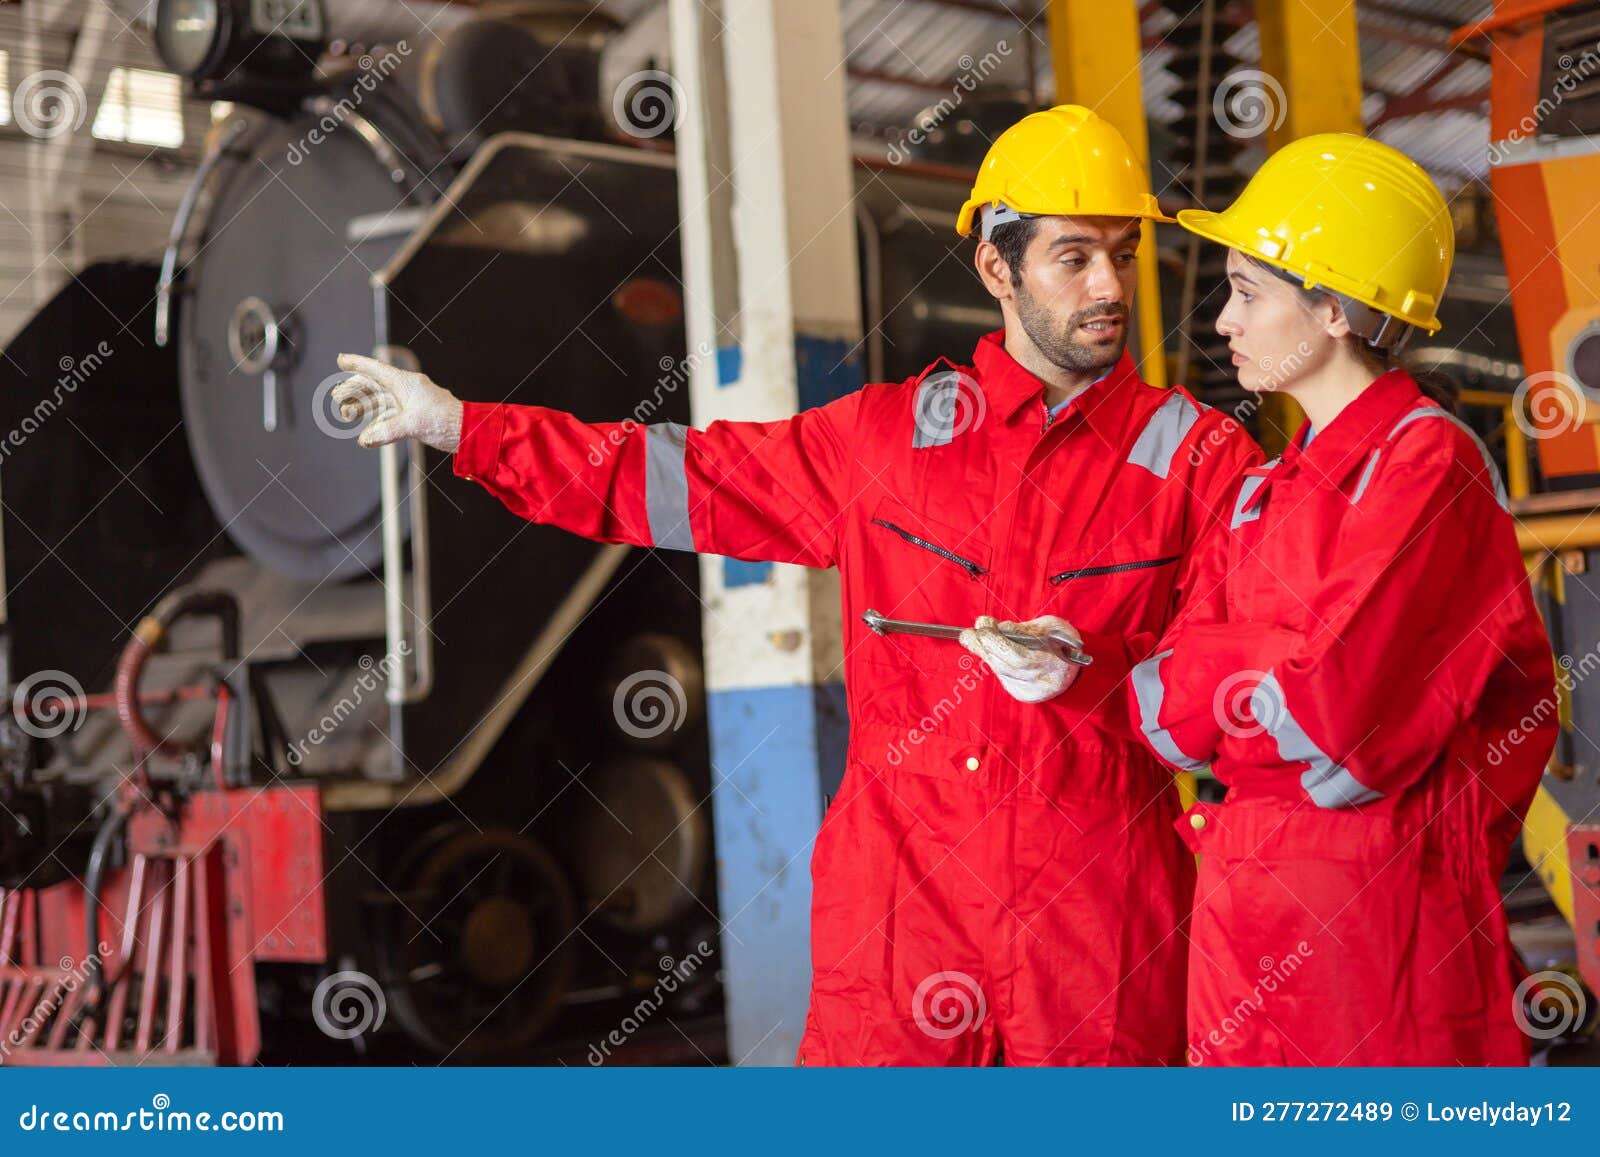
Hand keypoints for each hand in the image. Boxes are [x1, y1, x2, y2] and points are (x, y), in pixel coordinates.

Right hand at [332, 353, 464, 451]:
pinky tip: (366, 432)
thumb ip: (387, 430)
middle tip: (337, 400)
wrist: (468, 433)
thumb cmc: (445, 422)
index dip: (357, 364)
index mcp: (406, 383)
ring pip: (380, 401)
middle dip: (354, 391)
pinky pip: (389, 416)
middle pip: (374, 386)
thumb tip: (364, 440)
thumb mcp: (414, 424)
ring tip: (346, 415)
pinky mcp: (414, 417)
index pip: (376, 370)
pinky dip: (377, 422)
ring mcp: (410, 403)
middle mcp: (406, 390)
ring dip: (363, 407)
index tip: (340, 359)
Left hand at [959, 614, 1083, 703]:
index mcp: (1054, 663)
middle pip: (1005, 666)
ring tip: (973, 637)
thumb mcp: (1053, 627)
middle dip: (984, 646)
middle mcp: (1041, 682)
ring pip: (1000, 671)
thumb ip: (1027, 629)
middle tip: (968, 632)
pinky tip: (989, 649)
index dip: (997, 641)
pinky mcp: (1021, 694)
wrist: (1073, 669)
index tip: (983, 624)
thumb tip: (998, 627)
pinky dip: (993, 661)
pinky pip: (1002, 676)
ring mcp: (1030, 691)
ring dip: (984, 652)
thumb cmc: (1063, 642)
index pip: (1018, 657)